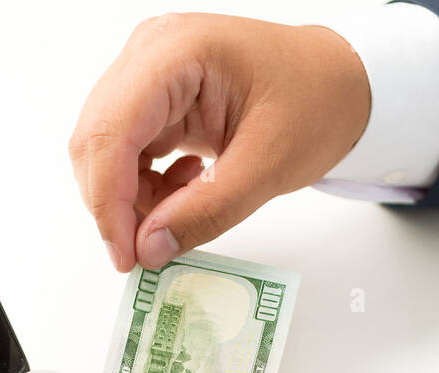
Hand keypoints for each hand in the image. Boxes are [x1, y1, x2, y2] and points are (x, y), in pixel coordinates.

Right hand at [68, 13, 370, 271]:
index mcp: (176, 52)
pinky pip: (128, 152)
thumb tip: (149, 249)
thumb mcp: (270, 165)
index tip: (126, 255)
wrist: (341, 81)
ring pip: (107, 151)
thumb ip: (208, 210)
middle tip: (145, 253)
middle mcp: (150, 54)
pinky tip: (189, 186)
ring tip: (183, 212)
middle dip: (115, 204)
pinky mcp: (155, 97)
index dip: (109, 200)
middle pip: (97, 140)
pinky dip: (147, 187)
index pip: (112, 130)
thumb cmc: (318, 101)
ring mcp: (148, 73)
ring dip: (133, 198)